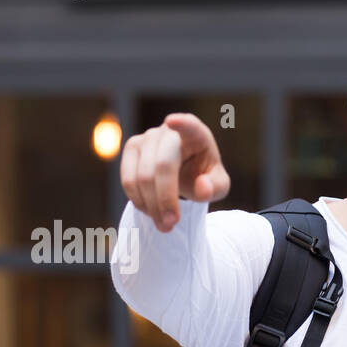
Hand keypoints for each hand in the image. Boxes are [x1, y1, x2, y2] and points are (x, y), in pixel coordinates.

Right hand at [119, 112, 230, 231]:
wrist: (184, 172)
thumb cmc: (204, 176)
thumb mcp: (218, 185)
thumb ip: (215, 187)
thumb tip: (202, 187)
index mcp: (196, 135)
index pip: (189, 126)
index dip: (181, 123)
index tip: (173, 121)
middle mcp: (168, 132)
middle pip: (162, 166)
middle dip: (165, 199)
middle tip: (171, 225)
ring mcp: (146, 138)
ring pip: (142, 176)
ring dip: (151, 206)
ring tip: (164, 226)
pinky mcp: (131, 149)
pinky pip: (128, 180)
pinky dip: (139, 201)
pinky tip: (152, 212)